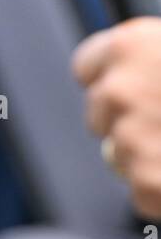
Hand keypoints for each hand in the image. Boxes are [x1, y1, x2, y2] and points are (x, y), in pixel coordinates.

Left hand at [72, 17, 160, 217]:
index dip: (112, 78)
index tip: (134, 86)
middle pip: (99, 114)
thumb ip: (148, 63)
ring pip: (120, 155)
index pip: (87, 66)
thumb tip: (115, 79)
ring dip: (151, 158)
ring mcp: (129, 139)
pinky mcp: (145, 183)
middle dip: (130, 122)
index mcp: (131, 46)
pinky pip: (143, 192)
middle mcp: (118, 90)